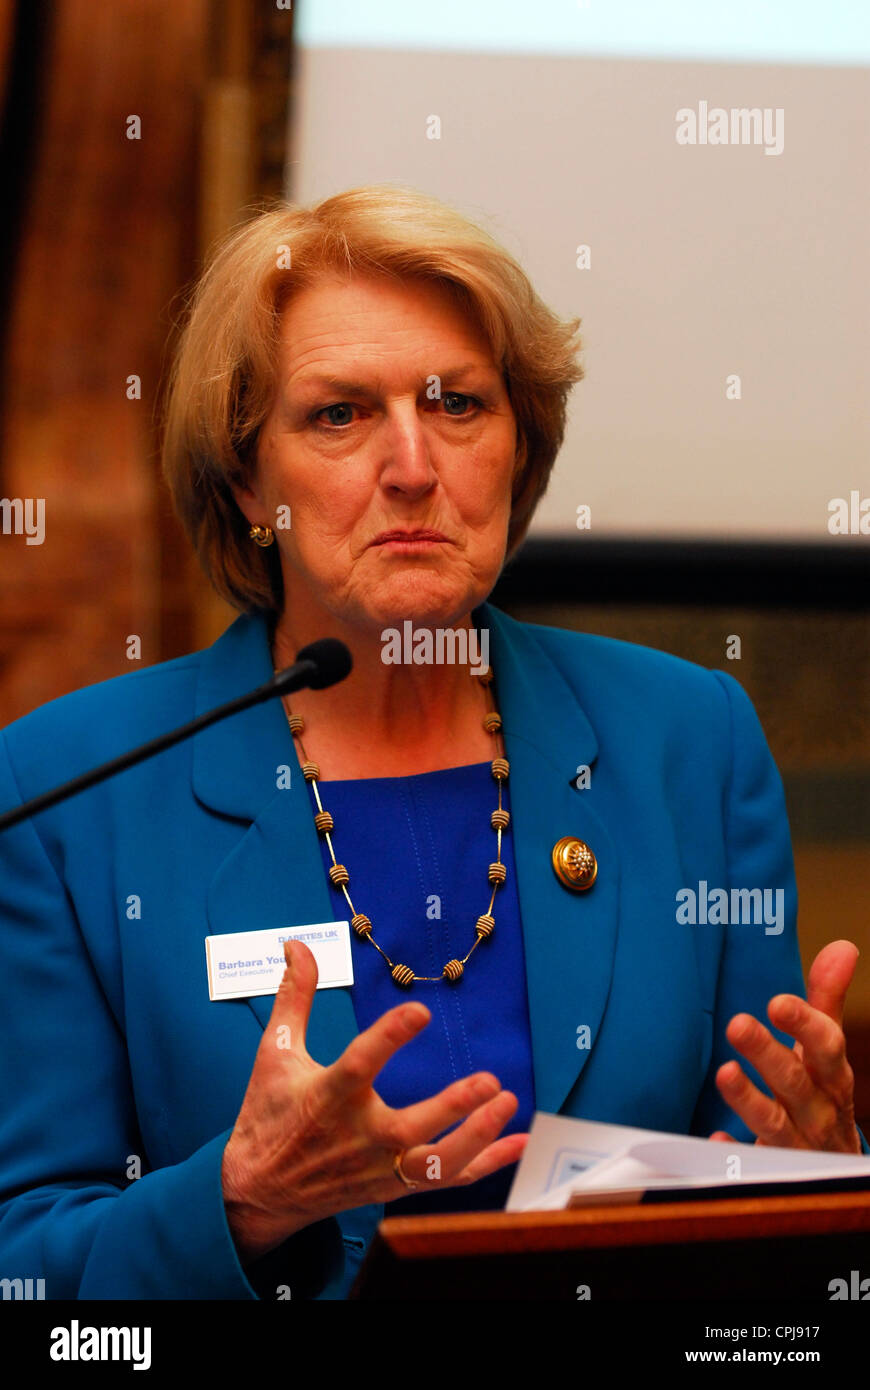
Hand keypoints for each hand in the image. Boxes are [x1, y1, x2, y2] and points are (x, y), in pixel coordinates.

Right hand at [222, 939, 527, 1261]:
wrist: (259, 1192)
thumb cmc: (269, 1114)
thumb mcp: (275, 1052)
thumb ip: (294, 996)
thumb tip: (297, 945)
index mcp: (327, 1097)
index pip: (361, 1065)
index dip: (390, 1037)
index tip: (420, 1010)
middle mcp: (357, 1137)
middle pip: (411, 1128)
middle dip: (451, 1107)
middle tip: (490, 1081)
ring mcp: (378, 1168)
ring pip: (434, 1164)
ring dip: (477, 1139)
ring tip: (507, 1104)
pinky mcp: (393, 1187)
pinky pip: (445, 1181)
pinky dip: (486, 1166)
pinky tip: (520, 1143)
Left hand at [709, 939, 861, 1152]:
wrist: (833, 1161)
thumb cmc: (823, 1091)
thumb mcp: (828, 1048)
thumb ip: (828, 999)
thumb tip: (842, 947)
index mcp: (832, 1076)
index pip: (826, 1048)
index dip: (805, 1026)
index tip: (778, 1002)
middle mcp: (818, 1110)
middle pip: (795, 1082)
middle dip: (768, 1054)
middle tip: (737, 1024)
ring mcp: (796, 1143)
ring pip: (773, 1123)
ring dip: (748, 1100)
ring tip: (724, 1073)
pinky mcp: (771, 1167)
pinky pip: (752, 1164)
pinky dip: (736, 1152)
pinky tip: (717, 1138)